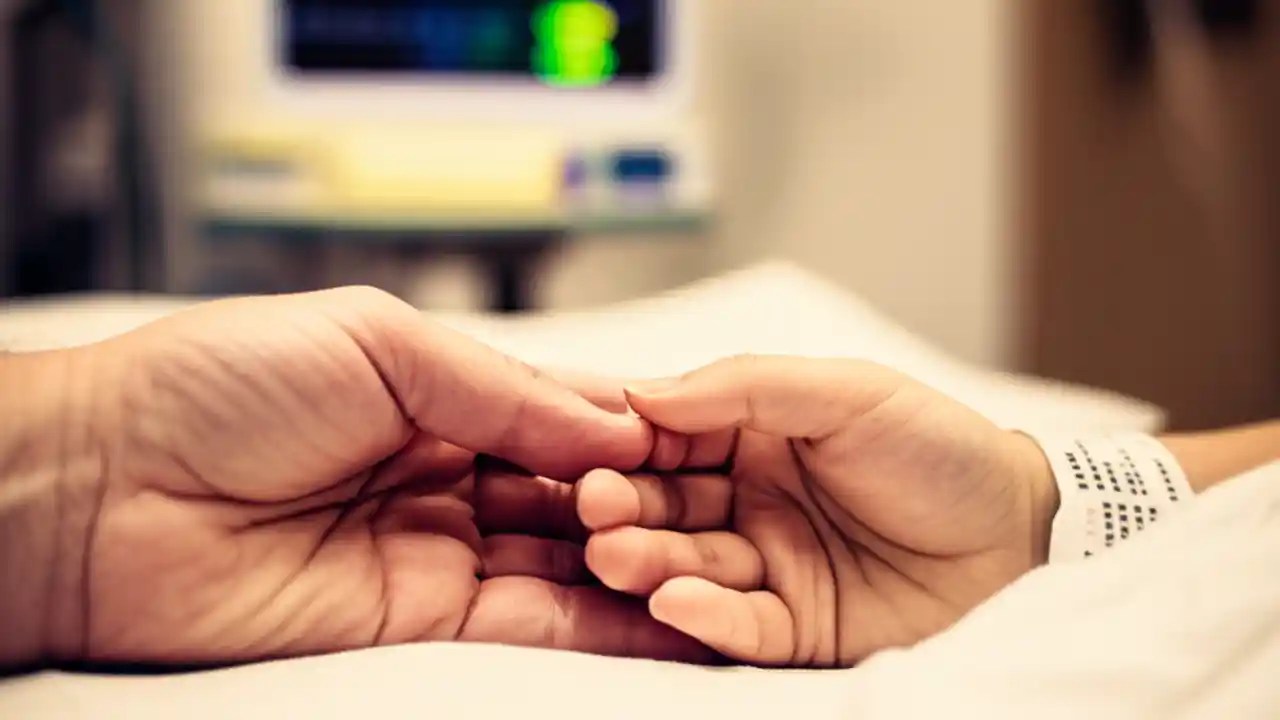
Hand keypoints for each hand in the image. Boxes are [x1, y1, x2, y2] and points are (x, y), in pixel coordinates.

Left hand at [4, 287, 710, 666]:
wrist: (100, 491)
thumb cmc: (216, 387)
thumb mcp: (379, 341)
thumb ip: (501, 387)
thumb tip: (611, 423)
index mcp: (437, 393)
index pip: (560, 412)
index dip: (623, 426)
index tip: (688, 438)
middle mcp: (445, 473)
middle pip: (572, 493)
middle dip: (633, 498)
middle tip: (692, 505)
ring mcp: (434, 550)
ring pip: (562, 564)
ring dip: (628, 562)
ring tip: (697, 560)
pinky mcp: (417, 622)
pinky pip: (528, 627)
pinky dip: (597, 626)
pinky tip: (659, 616)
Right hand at [576, 356, 1056, 666]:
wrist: (1023, 534)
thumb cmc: (940, 449)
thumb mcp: (845, 393)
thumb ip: (744, 386)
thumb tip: (642, 391)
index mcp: (752, 436)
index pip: (670, 437)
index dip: (627, 444)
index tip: (584, 451)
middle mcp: (748, 502)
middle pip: (668, 507)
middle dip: (625, 508)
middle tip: (593, 509)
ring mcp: (769, 567)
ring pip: (692, 569)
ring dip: (651, 562)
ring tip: (617, 555)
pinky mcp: (797, 630)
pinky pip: (741, 628)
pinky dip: (706, 617)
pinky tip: (675, 600)